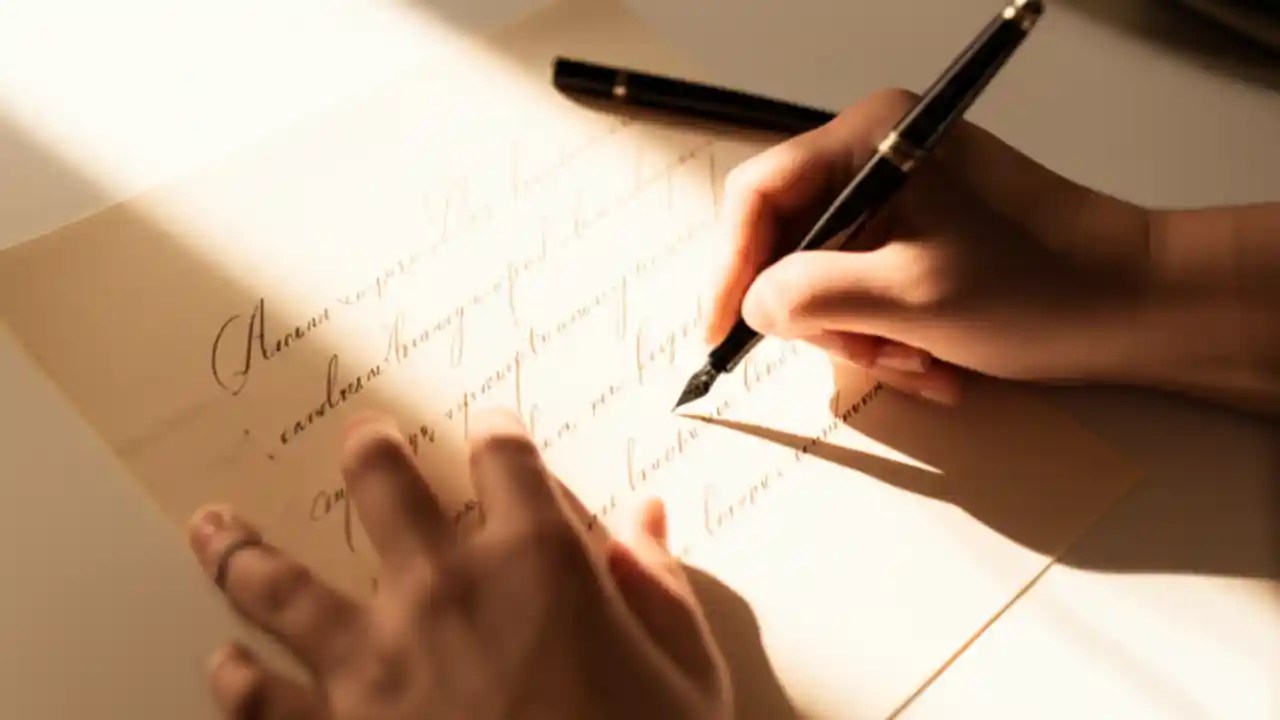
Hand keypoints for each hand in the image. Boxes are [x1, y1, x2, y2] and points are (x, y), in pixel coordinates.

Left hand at [187, 409, 729, 719]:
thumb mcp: (688, 676)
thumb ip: (660, 586)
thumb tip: (648, 515)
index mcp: (538, 562)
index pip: (508, 458)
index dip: (501, 434)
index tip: (496, 432)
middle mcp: (446, 590)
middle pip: (382, 482)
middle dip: (370, 451)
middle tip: (363, 441)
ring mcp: (377, 664)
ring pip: (282, 583)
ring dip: (242, 550)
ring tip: (215, 527)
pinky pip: (264, 703)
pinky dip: (237, 681)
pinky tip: (223, 664)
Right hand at [706, 88, 1155, 404]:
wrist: (1135, 307)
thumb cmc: (1039, 286)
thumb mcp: (911, 296)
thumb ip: (813, 295)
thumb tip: (753, 306)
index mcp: (871, 141)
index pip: (759, 194)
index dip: (729, 265)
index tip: (720, 332)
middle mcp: (877, 159)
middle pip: (791, 244)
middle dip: (824, 317)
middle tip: (870, 356)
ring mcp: (898, 201)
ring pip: (827, 281)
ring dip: (863, 338)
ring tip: (921, 364)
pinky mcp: (917, 241)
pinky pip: (866, 294)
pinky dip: (889, 338)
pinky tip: (935, 364)